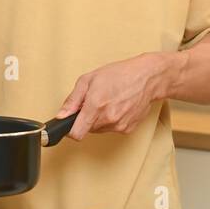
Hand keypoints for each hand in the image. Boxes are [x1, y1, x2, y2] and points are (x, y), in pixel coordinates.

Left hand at [55, 53, 169, 140]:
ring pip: (100, 130)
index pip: (76, 133)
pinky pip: (112, 129)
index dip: (70, 129)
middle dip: (87, 118)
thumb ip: (73, 99)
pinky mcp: (128, 129)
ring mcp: (119, 125)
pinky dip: (112, 120)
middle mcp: (108, 119)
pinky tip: (118, 107)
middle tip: (95, 102)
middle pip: (87, 130)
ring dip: (100, 119)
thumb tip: (62, 115)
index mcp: (96, 106)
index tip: (71, 122)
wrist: (147, 77)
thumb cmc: (120, 74)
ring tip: (108, 102)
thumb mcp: (89, 79)